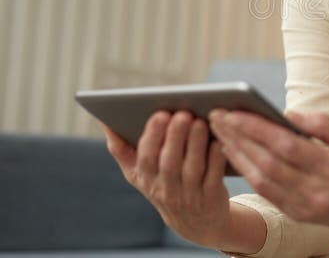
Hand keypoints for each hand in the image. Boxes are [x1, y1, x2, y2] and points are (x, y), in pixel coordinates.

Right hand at [102, 111, 230, 248]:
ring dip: (196, 144)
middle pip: (169, 162)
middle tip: (183, 114)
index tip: (160, 114)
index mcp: (145, 179)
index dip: (153, 136)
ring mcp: (189, 194)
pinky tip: (218, 141)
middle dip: (175, 136)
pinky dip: (216, 159)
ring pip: (192, 168)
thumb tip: (103, 120)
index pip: (146, 158)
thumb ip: (121, 148)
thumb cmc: (162, 185)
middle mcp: (166, 189)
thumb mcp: (138, 173)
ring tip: (199, 122)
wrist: (194, 222)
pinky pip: (213, 177)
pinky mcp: (211, 196)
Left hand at [208, 110, 328, 231]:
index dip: (257, 129)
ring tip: (219, 132)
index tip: (233, 112)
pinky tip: (234, 154)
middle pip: (268, 162)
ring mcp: (305, 206)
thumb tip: (286, 113)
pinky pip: (265, 193)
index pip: (286, 145)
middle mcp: (317, 190)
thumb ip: (322, 123)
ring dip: (236, 155)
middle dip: (238, 138)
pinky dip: (246, 172)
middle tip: (216, 117)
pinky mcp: (297, 214)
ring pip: (262, 180)